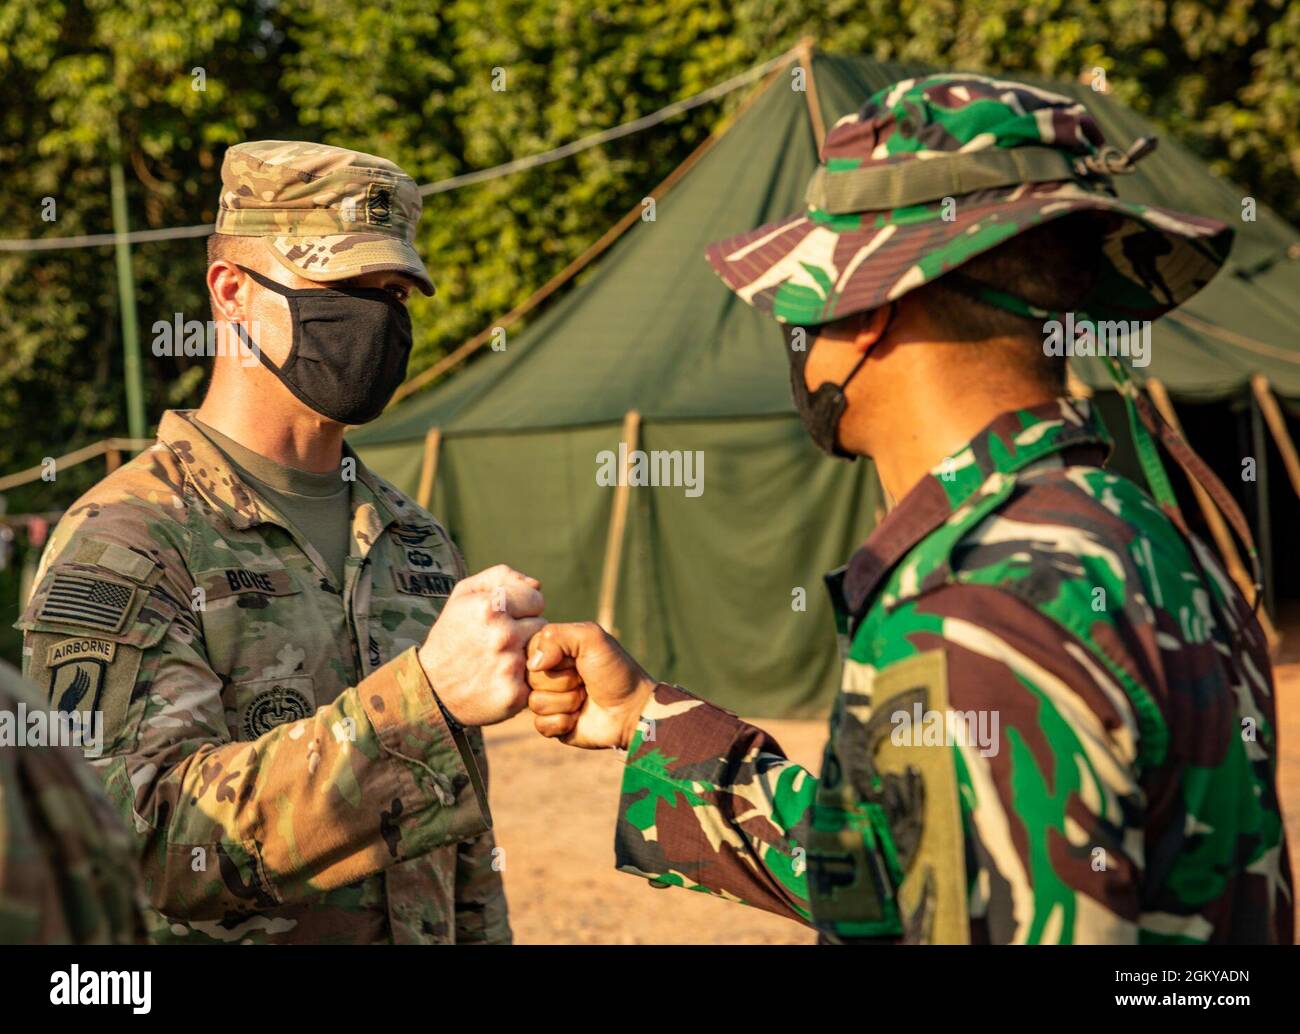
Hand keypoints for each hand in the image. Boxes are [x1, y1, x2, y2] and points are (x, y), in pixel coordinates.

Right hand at [418, 565, 545, 726]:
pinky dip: (525, 678)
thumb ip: (501, 576)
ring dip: (528, 653)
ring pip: (542, 651)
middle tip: (499, 642)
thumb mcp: (464, 595)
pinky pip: (537, 679)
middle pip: (541, 625)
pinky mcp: (514, 694)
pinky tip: (503, 679)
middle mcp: (503, 635)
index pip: (536, 598)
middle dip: (525, 631)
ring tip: (502, 658)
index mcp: (491, 607)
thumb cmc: (452, 634)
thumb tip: (536, 585)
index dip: (522, 607)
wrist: (431, 688)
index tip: (506, 618)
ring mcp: (510, 666)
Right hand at [525, 622, 655, 748]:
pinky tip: (579, 717)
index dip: (553, 658)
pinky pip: (541, 725)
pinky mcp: (553, 725)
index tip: (576, 659)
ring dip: (567, 702)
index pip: (531, 652)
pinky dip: (563, 721)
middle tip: (584, 680)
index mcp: (554, 650)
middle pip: (532, 679)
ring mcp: (550, 700)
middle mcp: (549, 675)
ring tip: (585, 698)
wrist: (633, 708)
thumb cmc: (615, 670)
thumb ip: (556, 635)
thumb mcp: (591, 637)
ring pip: (535, 703)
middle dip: (563, 681)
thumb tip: (532, 664)